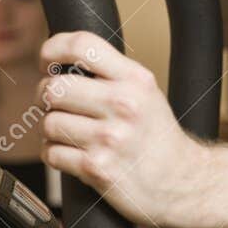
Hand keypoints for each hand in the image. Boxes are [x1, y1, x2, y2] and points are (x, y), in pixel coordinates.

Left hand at [38, 33, 206, 227]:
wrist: (181, 180)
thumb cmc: (157, 136)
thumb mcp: (146, 93)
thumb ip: (110, 74)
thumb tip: (59, 63)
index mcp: (136, 80)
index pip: (82, 46)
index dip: (52, 49)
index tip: (46, 62)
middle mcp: (124, 105)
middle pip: (55, 87)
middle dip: (45, 96)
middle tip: (56, 104)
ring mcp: (110, 138)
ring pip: (49, 122)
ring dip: (52, 129)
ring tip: (70, 133)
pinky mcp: (97, 168)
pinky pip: (52, 153)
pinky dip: (55, 154)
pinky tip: (73, 154)